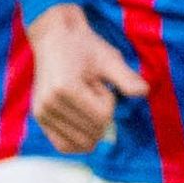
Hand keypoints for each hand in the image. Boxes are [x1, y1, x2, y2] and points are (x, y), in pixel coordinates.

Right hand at [26, 2, 146, 155]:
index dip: (109, 102)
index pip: (102, 117)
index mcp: (66, 88)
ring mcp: (41, 113)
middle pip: (92, 132)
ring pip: (80, 142)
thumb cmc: (84, 46)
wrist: (53, 37)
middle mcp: (49, 104)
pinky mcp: (39, 118)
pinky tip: (83, 125)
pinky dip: (78, 142)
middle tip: (91, 93)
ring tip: (83, 103)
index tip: (100, 84)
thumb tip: (144, 92)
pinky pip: (63, 145)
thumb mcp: (109, 58)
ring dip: (89, 126)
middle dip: (100, 117)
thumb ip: (126, 78)